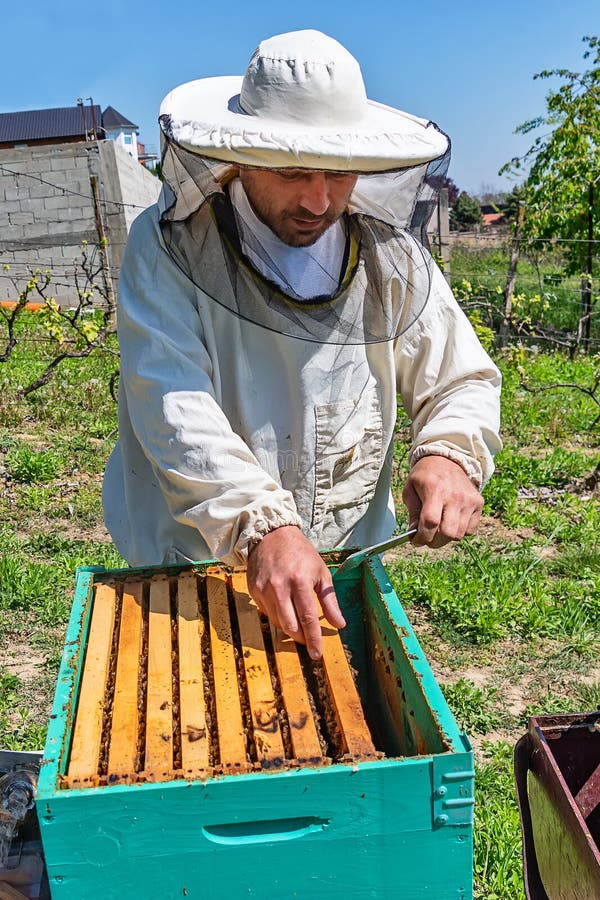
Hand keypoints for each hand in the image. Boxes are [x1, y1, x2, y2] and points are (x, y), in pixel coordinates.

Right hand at [246, 525, 345, 658]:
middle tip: (309, 642)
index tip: (317, 654)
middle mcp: (279, 587)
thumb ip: (330, 600)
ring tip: (300, 627)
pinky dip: (278, 617)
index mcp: (300, 581)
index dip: (313, 639)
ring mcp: (264, 589)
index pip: (308, 618)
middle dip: (301, 638)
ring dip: (290, 629)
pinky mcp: (253, 590)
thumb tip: (340, 624)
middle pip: (290, 626)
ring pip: (277, 622)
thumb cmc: (301, 553)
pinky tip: (285, 611)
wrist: (271, 534)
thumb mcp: (321, 572)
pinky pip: (266, 613)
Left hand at [402, 455, 482, 547]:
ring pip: (459, 534)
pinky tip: (451, 522)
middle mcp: (454, 496)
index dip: (422, 537)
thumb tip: (414, 533)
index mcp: (435, 490)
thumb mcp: (410, 489)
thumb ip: (413, 512)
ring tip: (438, 530)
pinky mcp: (478, 503)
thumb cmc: (425, 476)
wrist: (447, 459)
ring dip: (446, 538)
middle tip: (427, 539)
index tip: (415, 540)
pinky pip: (470, 530)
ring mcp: (469, 500)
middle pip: (447, 533)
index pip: (430, 522)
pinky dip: (460, 531)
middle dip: (434, 542)